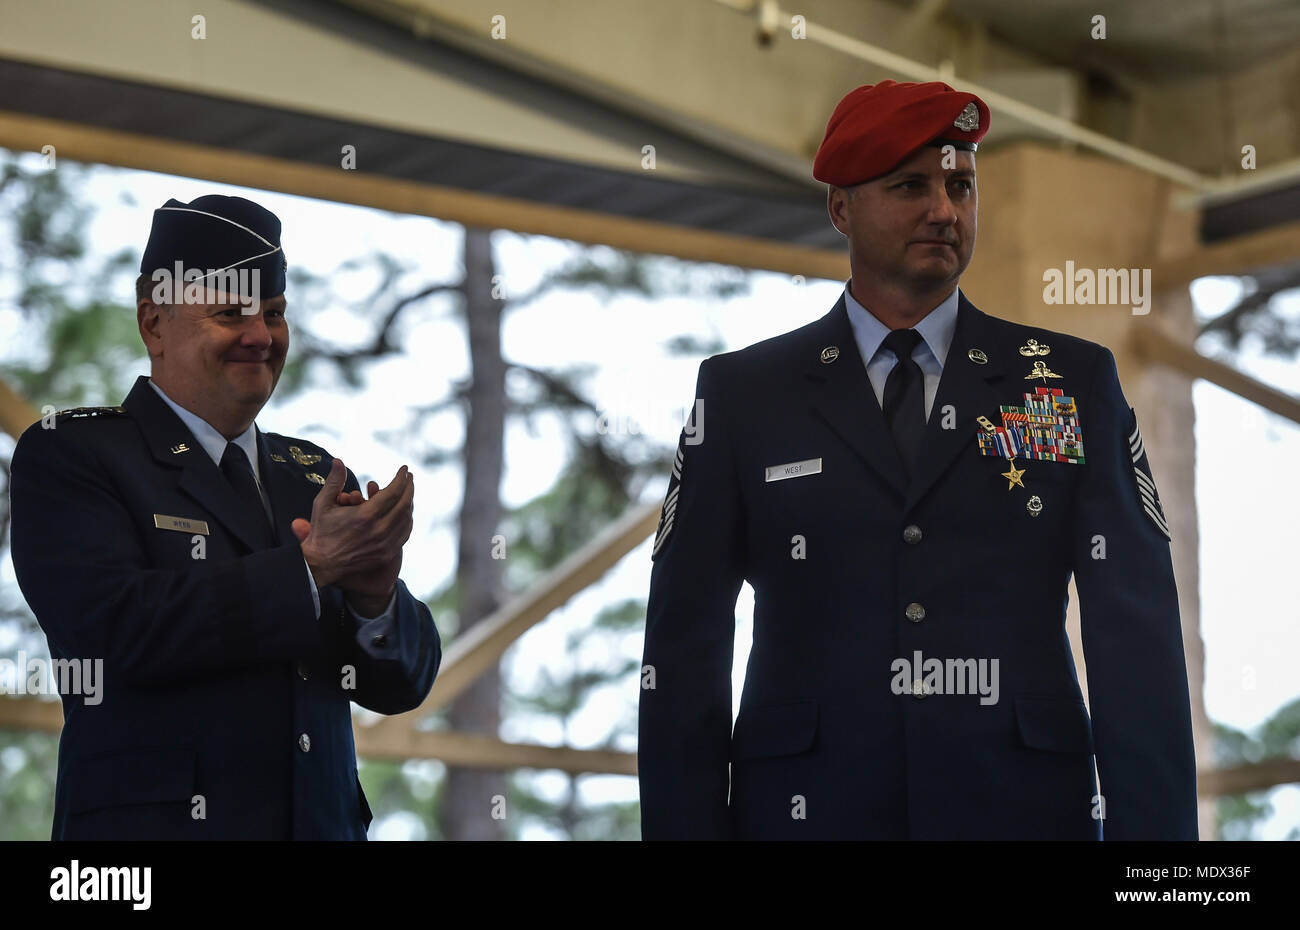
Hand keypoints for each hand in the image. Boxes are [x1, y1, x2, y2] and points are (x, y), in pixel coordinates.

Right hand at [290, 459, 414, 598]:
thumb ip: (334, 481)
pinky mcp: (386, 554)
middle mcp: (379, 530)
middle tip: (409, 477)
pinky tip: (404, 512)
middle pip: (404, 504)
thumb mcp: (322, 504)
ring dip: (409, 503)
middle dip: (409, 487)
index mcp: (365, 516)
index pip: (393, 492)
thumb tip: (338, 460)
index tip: (404, 469)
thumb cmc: (321, 531)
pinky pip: (404, 533)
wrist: (321, 564)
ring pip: (406, 519)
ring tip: (407, 492)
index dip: (401, 478)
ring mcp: (385, 544)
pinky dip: (407, 520)